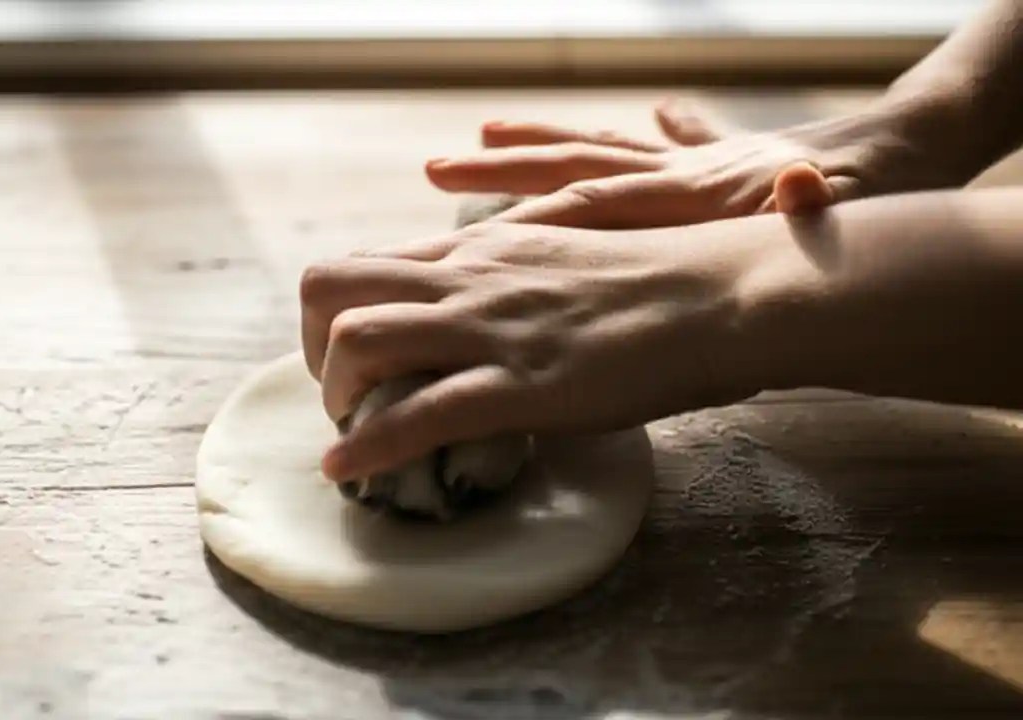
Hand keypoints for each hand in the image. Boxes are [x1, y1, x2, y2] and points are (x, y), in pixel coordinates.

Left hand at [299, 220, 764, 481]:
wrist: (720, 295)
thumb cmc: (651, 283)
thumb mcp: (555, 261)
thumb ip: (500, 278)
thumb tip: (468, 309)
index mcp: (472, 251)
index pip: (360, 266)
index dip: (334, 318)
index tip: (356, 365)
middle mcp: (464, 280)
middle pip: (328, 287)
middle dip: (312, 349)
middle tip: (346, 396)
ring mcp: (488, 329)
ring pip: (357, 340)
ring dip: (335, 393)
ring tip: (354, 430)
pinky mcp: (519, 384)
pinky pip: (416, 414)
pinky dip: (367, 446)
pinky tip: (344, 468)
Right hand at [423, 98, 936, 228]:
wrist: (904, 148)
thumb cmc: (868, 190)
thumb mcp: (838, 205)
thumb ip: (807, 201)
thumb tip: (800, 190)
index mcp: (691, 190)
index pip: (594, 201)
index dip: (531, 215)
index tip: (465, 234)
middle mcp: (676, 173)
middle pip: (574, 167)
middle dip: (503, 173)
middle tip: (434, 170)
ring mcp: (690, 165)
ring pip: (595, 153)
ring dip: (536, 149)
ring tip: (476, 141)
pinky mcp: (713, 162)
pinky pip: (658, 150)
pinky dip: (638, 136)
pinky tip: (627, 120)